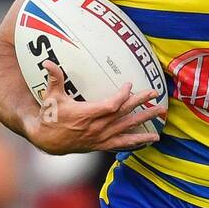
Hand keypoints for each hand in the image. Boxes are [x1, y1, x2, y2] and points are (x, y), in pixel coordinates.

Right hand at [22, 61, 166, 154]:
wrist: (48, 141)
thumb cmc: (50, 117)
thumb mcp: (51, 97)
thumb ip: (54, 78)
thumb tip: (48, 63)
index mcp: (87, 115)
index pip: (111, 106)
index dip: (123, 96)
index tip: (129, 85)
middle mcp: (97, 128)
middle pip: (125, 114)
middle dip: (141, 103)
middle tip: (155, 93)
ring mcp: (101, 138)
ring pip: (128, 128)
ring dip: (145, 120)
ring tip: (161, 114)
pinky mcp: (102, 145)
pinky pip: (123, 144)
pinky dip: (138, 141)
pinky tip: (151, 139)